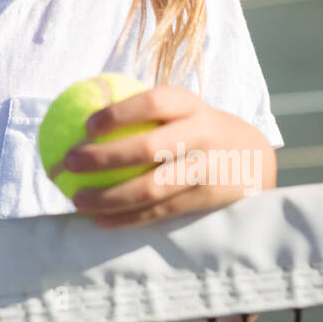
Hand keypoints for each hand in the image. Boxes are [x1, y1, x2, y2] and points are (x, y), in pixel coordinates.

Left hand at [61, 85, 275, 227]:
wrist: (254, 159)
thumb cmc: (196, 128)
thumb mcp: (181, 109)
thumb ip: (141, 109)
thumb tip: (76, 110)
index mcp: (191, 105)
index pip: (154, 102)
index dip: (119, 113)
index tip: (86, 125)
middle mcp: (202, 135)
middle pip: (148, 148)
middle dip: (103, 157)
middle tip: (68, 162)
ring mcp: (206, 169)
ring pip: (152, 187)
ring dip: (110, 197)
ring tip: (77, 200)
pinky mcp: (205, 200)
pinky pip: (160, 212)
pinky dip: (128, 218)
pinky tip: (100, 220)